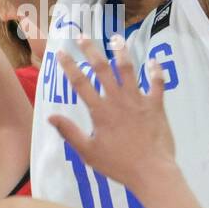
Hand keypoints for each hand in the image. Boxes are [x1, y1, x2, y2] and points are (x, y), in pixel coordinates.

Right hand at [48, 35, 175, 195]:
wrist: (151, 171)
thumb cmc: (118, 165)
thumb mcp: (89, 152)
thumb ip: (70, 132)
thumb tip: (50, 117)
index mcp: (100, 111)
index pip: (80, 84)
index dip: (69, 66)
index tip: (61, 52)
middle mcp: (118, 100)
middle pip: (102, 69)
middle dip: (90, 50)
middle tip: (82, 36)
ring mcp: (138, 100)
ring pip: (128, 70)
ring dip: (121, 52)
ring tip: (115, 38)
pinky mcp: (156, 105)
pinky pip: (157, 83)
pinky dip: (156, 71)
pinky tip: (154, 61)